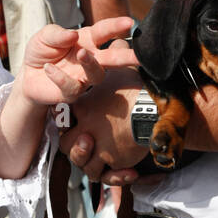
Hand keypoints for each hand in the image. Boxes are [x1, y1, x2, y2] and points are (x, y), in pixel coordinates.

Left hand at [17, 16, 134, 106]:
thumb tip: (73, 34)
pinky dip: (60, 77)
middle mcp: (90, 58)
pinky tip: (48, 69)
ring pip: (96, 75)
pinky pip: (72, 87)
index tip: (130, 22)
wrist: (27, 75)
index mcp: (87, 40)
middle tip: (137, 56)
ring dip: (91, 63)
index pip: (104, 31)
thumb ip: (57, 34)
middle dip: (126, 57)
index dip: (116, 26)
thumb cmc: (42, 51)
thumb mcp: (45, 36)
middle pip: (112, 58)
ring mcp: (83, 77)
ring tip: (81, 54)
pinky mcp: (72, 92)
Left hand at [62, 65, 147, 183]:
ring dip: (87, 160)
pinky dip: (113, 177)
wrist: (152, 105)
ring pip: (82, 163)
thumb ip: (116, 55)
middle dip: (73, 144)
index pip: (65, 116)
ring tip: (101, 155)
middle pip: (66, 143)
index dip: (67, 119)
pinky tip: (126, 172)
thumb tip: (120, 40)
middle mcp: (86, 128)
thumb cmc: (136, 84)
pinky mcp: (111, 161)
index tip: (73, 119)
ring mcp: (97, 147)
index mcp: (83, 105)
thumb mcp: (121, 67)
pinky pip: (105, 176)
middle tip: (85, 139)